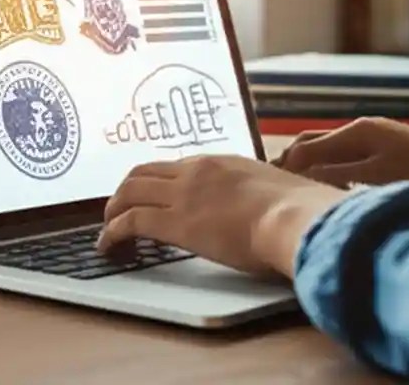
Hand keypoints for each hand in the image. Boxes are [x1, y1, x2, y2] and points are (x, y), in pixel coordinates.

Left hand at [96, 155, 347, 277]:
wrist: (296, 217)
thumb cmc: (300, 210)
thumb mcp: (280, 191)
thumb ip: (268, 195)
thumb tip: (282, 206)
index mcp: (223, 162)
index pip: (177, 166)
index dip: (158, 182)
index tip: (153, 196)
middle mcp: (197, 171)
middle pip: (144, 172)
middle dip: (126, 190)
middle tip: (119, 209)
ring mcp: (184, 194)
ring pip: (129, 191)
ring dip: (113, 210)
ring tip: (108, 229)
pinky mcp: (175, 222)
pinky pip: (130, 221)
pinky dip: (111, 233)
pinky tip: (108, 246)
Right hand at [275, 117, 408, 189]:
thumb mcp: (375, 178)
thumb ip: (334, 175)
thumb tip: (296, 176)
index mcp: (356, 131)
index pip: (303, 147)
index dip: (282, 170)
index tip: (266, 192)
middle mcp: (363, 129)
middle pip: (313, 144)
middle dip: (292, 165)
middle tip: (274, 192)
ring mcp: (378, 139)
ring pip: (331, 152)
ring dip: (312, 170)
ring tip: (299, 195)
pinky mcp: (391, 152)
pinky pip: (348, 159)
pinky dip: (332, 173)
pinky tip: (335, 195)